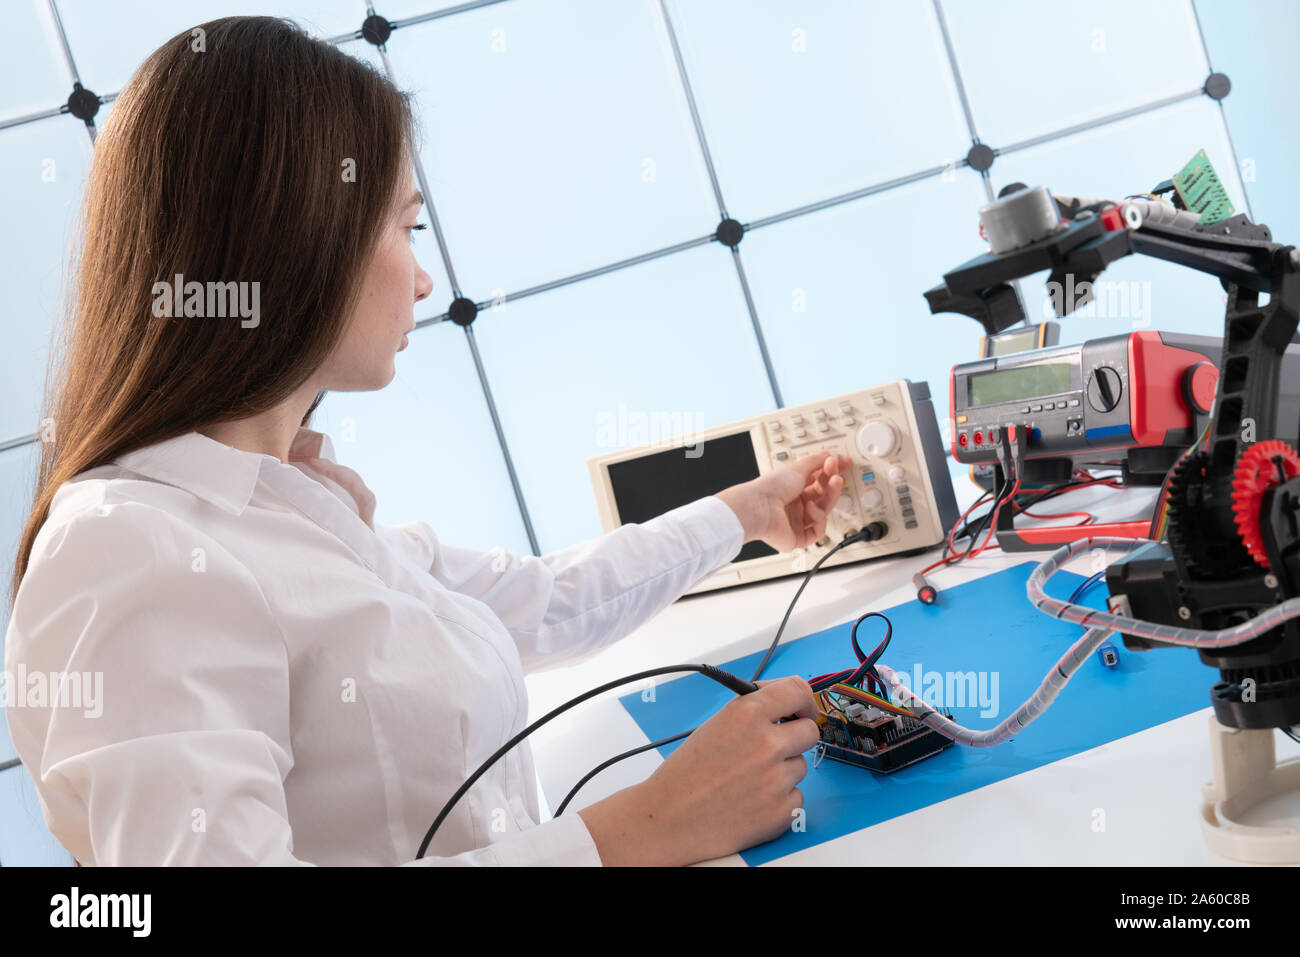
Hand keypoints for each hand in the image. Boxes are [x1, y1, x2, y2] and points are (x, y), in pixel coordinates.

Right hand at [577, 677, 819, 865]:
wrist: (669, 819)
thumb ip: (751, 712)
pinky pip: (796, 797)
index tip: (802, 709)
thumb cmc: (686, 774)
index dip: (803, 700)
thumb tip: (783, 706)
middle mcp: (767, 744)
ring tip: (748, 781)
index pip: (798, 690)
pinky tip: (751, 802)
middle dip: (794, 738)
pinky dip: (779, 800)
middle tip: (772, 749)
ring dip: (782, 771)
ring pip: (800, 766)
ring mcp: (777, 780)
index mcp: (747, 714)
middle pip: (809, 731)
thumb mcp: (715, 725)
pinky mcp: (783, 812)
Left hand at [715, 452, 853, 552]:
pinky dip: (818, 518)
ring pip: (824, 511)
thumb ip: (815, 462)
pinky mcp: (798, 538)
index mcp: (792, 489)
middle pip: (823, 496)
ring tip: (833, 483)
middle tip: (837, 473)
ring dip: (830, 496)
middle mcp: (795, 505)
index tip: (843, 463)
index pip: (818, 481)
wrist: (758, 508)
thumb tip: (826, 455)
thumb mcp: (796, 469)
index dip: (832, 472)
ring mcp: (797, 522)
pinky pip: (818, 530)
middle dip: (832, 484)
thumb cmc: (771, 488)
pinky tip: (810, 508)